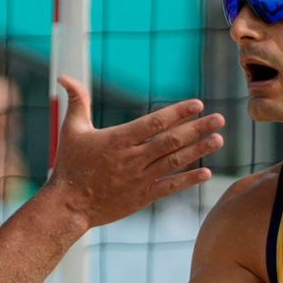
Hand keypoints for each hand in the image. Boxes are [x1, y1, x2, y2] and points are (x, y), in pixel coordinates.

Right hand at [46, 76, 222, 228]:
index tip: (197, 104)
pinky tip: (206, 172)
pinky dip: (188, 180)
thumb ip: (76, 101)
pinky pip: (169, 187)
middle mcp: (132, 158)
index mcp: (118, 139)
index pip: (154, 123)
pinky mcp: (142, 197)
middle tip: (219, 119)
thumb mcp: (71, 130)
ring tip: (219, 139)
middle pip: (171, 141)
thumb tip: (64, 76)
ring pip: (174, 162)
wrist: (69, 205)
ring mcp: (139, 179)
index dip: (177, 113)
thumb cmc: (69, 165)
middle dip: (197, 128)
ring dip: (198, 150)